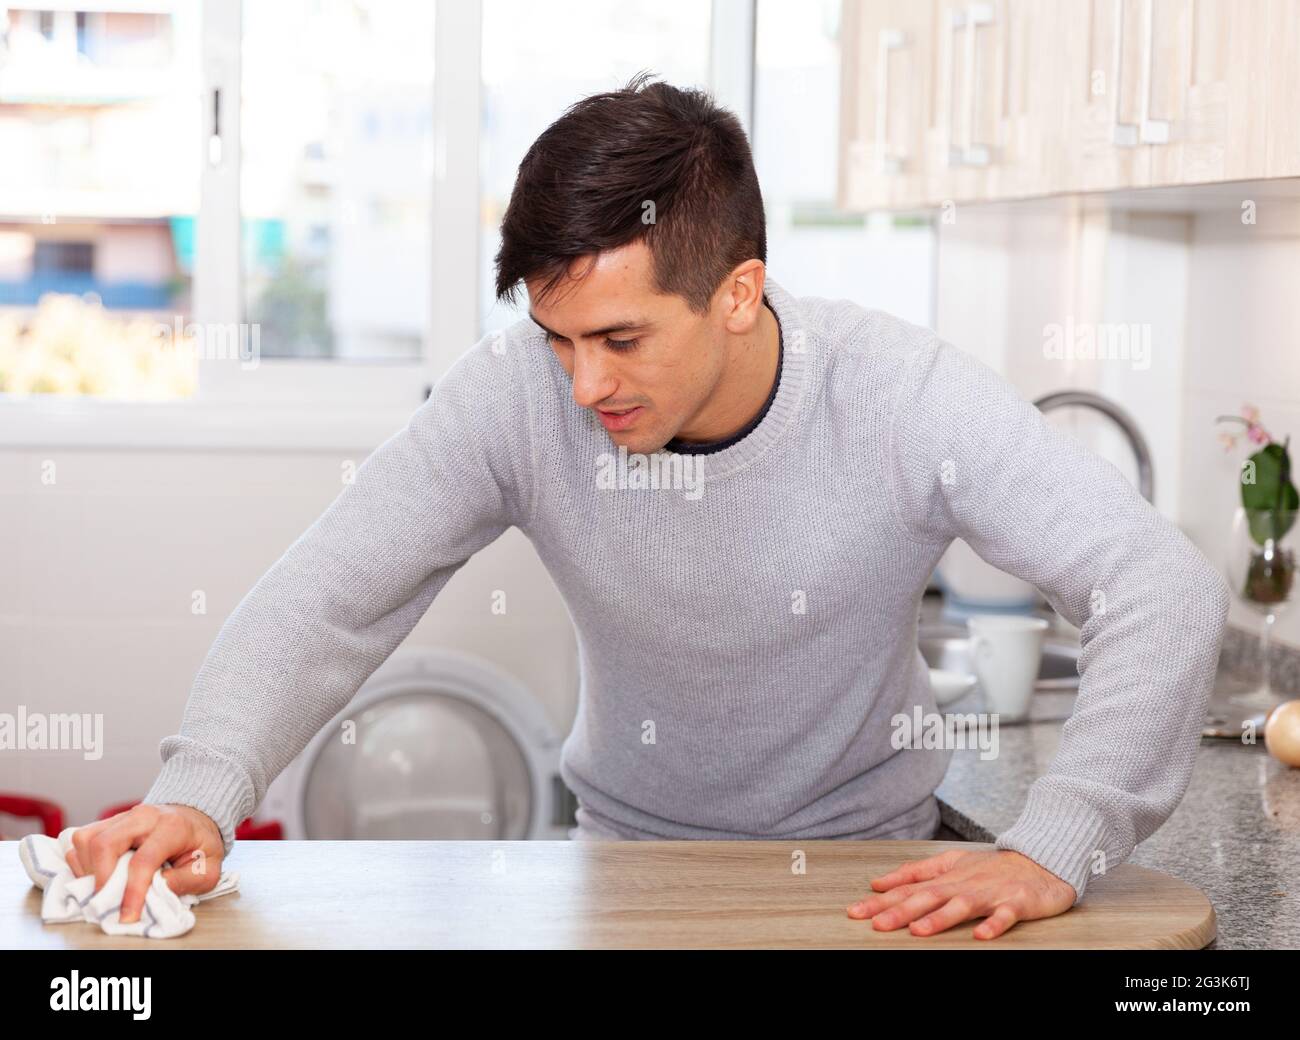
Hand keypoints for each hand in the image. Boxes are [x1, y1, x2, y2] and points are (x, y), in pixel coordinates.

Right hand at [65, 804, 224, 924]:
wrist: (195, 819)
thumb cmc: (199, 846)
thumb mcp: (208, 868)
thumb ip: (186, 881)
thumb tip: (156, 890)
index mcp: (173, 827)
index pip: (144, 860)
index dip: (132, 892)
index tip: (127, 916)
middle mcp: (144, 816)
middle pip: (104, 843)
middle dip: (99, 878)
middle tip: (106, 901)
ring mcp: (123, 816)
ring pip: (86, 838)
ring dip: (88, 869)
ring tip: (105, 886)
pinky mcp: (108, 822)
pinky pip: (81, 839)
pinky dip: (82, 860)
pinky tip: (100, 873)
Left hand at [846, 848, 1075, 938]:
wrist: (1041, 861)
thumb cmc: (991, 868)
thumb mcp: (950, 864)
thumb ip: (914, 873)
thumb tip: (877, 883)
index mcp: (946, 878)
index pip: (908, 889)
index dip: (881, 901)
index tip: (855, 913)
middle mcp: (964, 885)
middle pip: (929, 897)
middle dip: (901, 912)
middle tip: (876, 925)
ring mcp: (990, 894)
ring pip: (962, 905)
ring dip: (940, 918)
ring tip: (918, 931)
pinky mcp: (1017, 903)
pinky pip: (1005, 916)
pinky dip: (994, 924)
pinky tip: (981, 936)